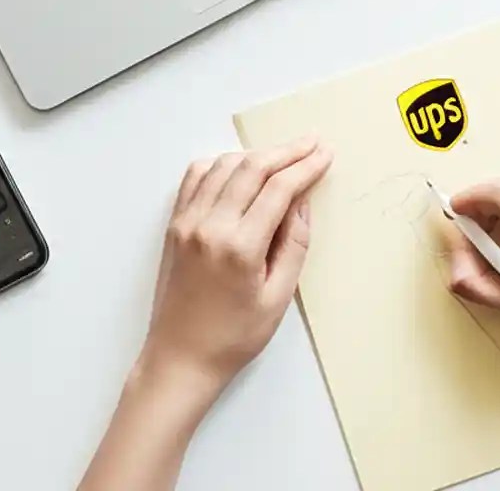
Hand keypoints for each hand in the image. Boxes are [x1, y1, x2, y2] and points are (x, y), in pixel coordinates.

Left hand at [139, 137, 333, 391]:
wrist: (180, 358)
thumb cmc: (235, 337)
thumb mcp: (278, 297)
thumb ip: (293, 245)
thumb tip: (301, 203)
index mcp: (240, 247)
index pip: (278, 189)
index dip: (305, 167)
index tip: (325, 153)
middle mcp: (209, 226)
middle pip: (252, 168)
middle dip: (286, 151)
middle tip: (311, 143)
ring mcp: (187, 223)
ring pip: (224, 166)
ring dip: (255, 155)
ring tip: (282, 155)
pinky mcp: (174, 226)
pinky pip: (195, 178)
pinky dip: (220, 164)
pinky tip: (239, 167)